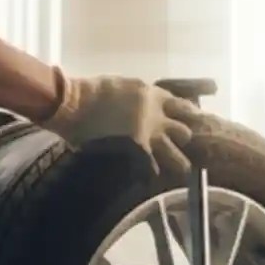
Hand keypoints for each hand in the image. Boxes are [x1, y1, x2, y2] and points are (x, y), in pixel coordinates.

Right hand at [39, 71, 199, 175]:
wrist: (73, 105)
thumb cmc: (92, 92)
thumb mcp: (124, 86)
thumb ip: (142, 98)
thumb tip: (149, 106)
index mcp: (152, 96)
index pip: (183, 106)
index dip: (188, 116)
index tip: (190, 123)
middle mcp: (156, 117)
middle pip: (185, 133)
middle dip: (183, 141)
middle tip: (178, 147)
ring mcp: (148, 137)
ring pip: (177, 158)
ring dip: (178, 164)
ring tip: (178, 171)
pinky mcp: (136, 153)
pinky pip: (153, 168)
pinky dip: (153, 173)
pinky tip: (152, 178)